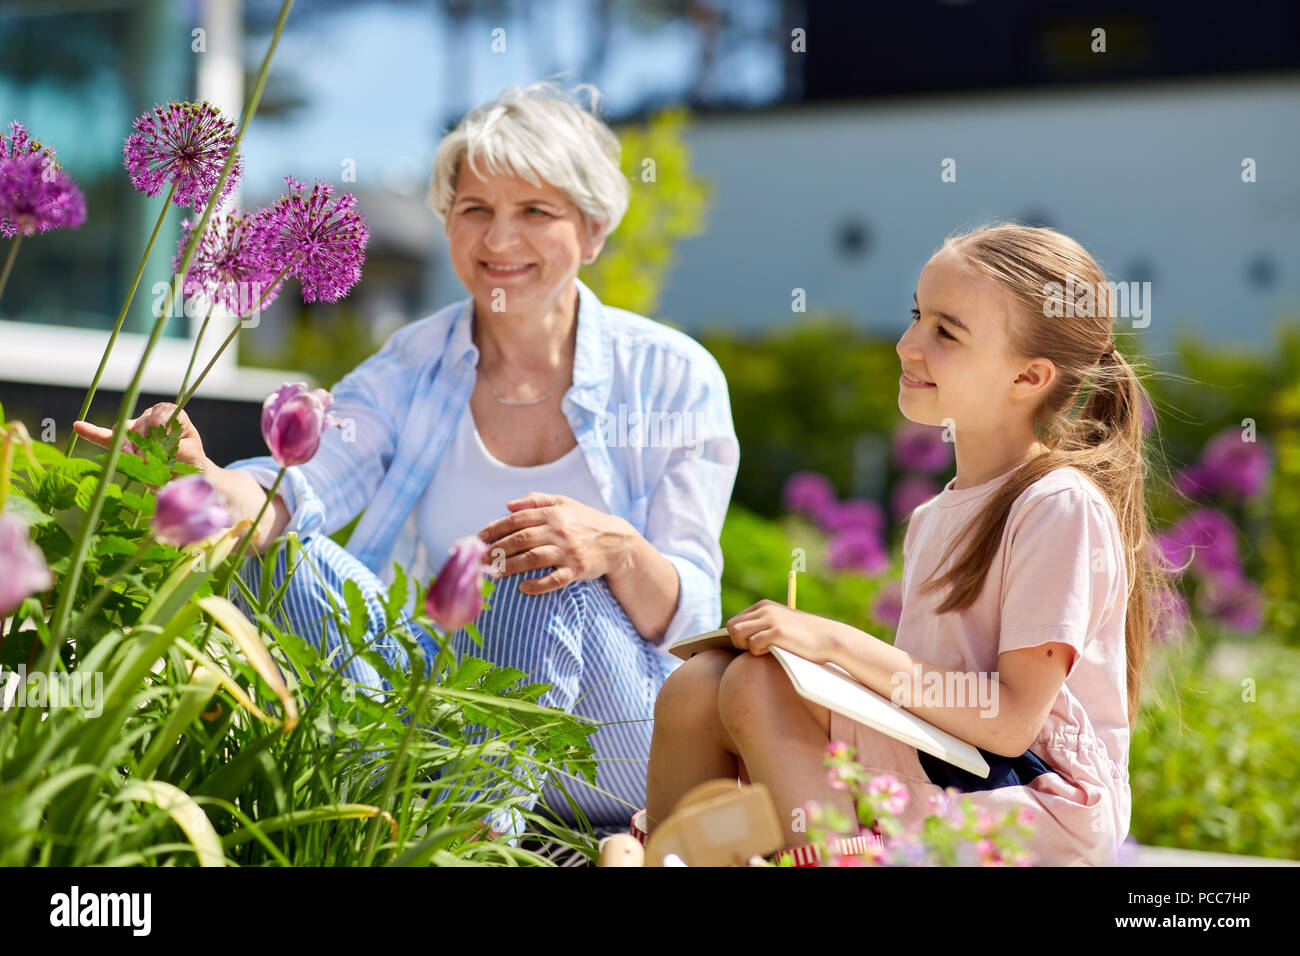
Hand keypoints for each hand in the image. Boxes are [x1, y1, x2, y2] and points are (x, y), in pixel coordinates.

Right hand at [72, 403, 211, 489]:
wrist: (183, 477)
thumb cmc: (191, 463)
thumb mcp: (191, 457)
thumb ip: (174, 450)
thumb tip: (154, 451)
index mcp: (172, 415)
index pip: (160, 413)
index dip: (159, 429)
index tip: (163, 447)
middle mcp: (151, 417)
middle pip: (139, 425)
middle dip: (144, 447)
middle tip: (152, 464)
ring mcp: (135, 429)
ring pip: (123, 434)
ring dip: (129, 451)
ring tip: (141, 464)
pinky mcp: (123, 444)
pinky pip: (105, 437)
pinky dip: (93, 433)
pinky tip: (79, 426)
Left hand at [477, 491, 633, 594]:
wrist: (616, 542)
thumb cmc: (584, 521)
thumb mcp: (564, 503)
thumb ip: (536, 500)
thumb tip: (508, 506)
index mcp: (553, 513)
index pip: (518, 520)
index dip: (496, 528)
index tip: (480, 538)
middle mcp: (559, 531)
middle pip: (521, 540)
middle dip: (498, 549)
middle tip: (480, 559)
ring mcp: (568, 551)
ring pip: (533, 559)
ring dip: (510, 567)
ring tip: (493, 573)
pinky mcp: (577, 570)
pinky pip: (555, 579)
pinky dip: (538, 584)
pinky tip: (523, 587)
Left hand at [725, 598, 837, 662]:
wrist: (829, 638)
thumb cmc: (803, 636)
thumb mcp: (781, 623)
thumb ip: (763, 624)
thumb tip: (737, 636)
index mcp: (763, 606)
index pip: (734, 621)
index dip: (739, 637)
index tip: (751, 645)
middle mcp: (765, 609)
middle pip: (732, 627)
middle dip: (738, 642)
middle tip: (754, 650)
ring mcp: (771, 619)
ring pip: (737, 634)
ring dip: (746, 646)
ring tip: (762, 650)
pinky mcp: (777, 632)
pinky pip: (753, 643)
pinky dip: (758, 652)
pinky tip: (771, 651)